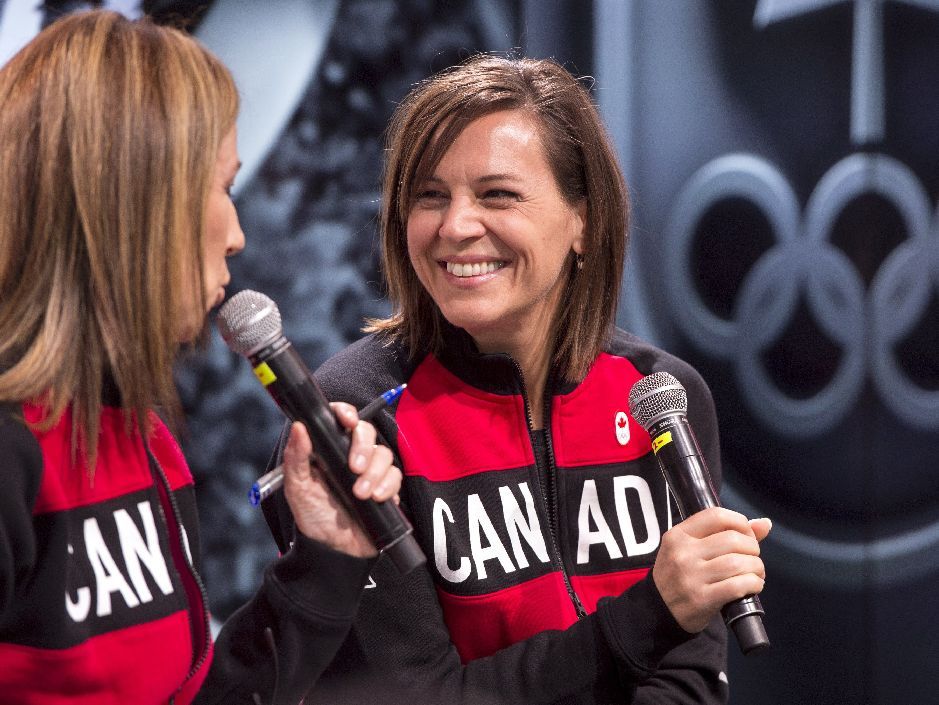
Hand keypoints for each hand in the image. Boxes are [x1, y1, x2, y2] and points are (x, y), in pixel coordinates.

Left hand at [281, 403, 400, 556]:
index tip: (347, 421)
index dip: (346, 413)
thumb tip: (299, 427)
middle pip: (367, 432)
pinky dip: (388, 486)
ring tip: (361, 494)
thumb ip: (296, 459)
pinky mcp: (386, 487)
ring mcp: (371, 471)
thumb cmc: (313, 517)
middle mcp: (351, 455)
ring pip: (384, 455)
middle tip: (355, 468)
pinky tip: (376, 498)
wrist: (333, 550)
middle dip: (364, 447)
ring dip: (375, 473)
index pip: (340, 419)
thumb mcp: (297, 489)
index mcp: (329, 449)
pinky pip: (396, 476)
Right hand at [652, 507, 770, 632]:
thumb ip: (723, 533)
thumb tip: (764, 524)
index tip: (747, 534)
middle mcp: (683, 553)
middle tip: (753, 558)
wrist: (659, 611)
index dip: (741, 522)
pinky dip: (754, 584)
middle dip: (753, 548)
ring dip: (756, 568)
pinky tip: (753, 586)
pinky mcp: (702, 599)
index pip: (716, 516)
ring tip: (756, 573)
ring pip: (738, 563)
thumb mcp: (689, 549)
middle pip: (733, 539)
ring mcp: (691, 576)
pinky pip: (738, 586)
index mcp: (679, 535)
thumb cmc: (679, 575)